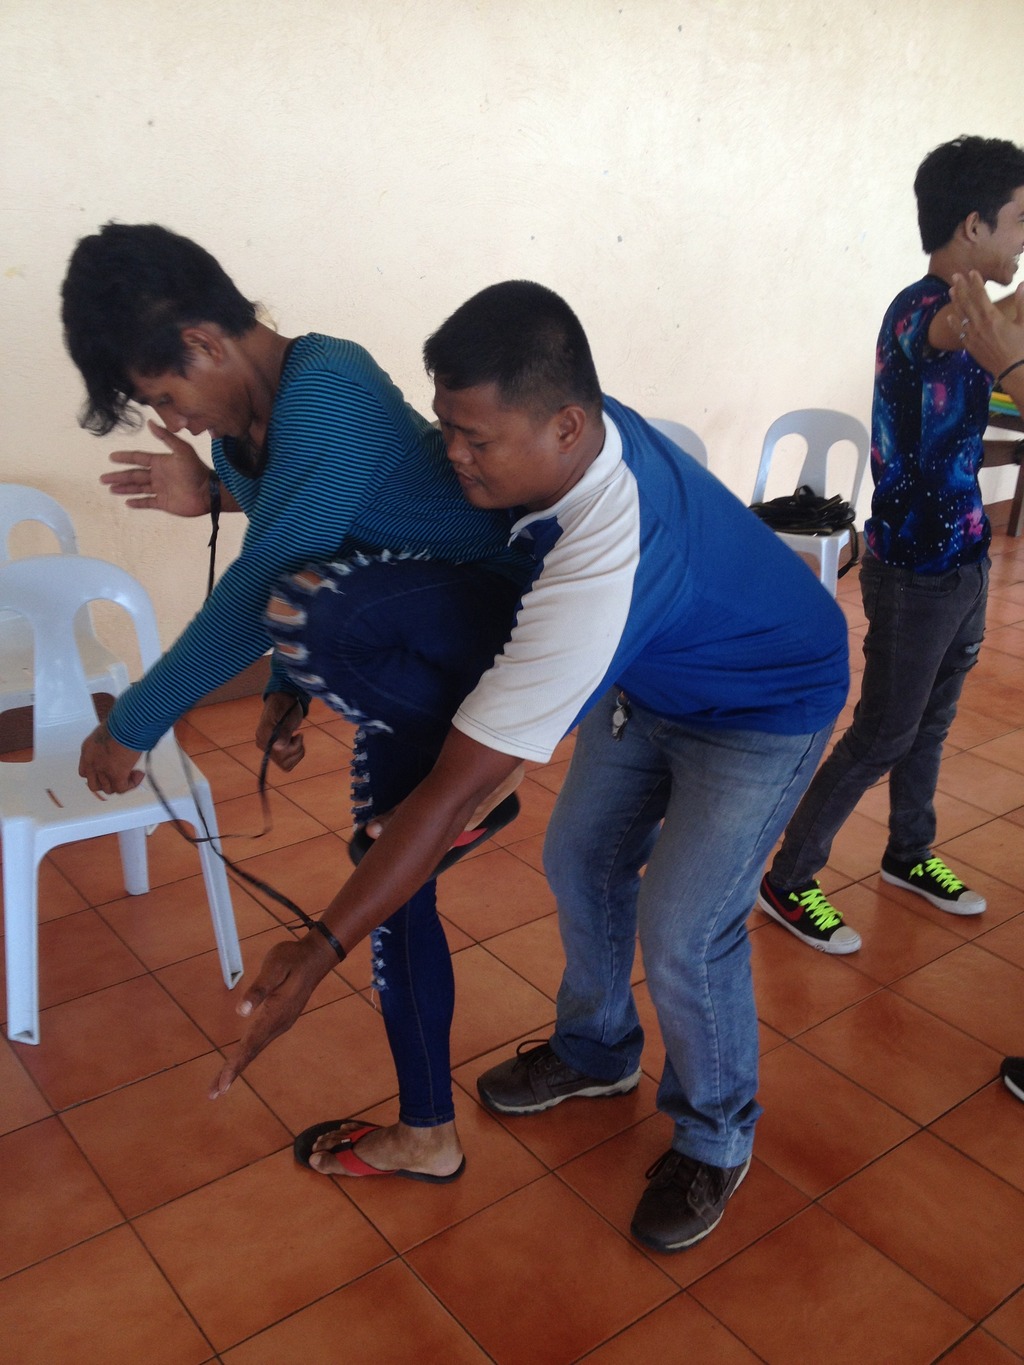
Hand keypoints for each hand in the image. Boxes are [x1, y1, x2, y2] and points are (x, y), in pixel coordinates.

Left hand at [78, 722, 144, 794]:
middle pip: (94, 785)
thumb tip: (121, 742)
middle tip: (121, 776)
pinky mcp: (116, 775)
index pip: (85, 771)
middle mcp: (92, 762)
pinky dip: (131, 784)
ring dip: (121, 784)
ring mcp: (102, 770)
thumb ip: (110, 740)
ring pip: (109, 789)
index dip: (97, 775)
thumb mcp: (109, 730)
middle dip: (108, 783)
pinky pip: (121, 789)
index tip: (108, 771)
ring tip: (134, 773)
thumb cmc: (120, 721)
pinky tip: (139, 775)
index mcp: (87, 750)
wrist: (127, 724)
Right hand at [100, 421, 211, 515]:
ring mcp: (160, 489)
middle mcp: (158, 475)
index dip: (125, 458)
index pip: (138, 458)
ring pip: (137, 488)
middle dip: (118, 476)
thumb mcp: (182, 450)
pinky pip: (147, 502)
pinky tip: (127, 502)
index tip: (111, 457)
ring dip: (124, 489)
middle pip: (133, 475)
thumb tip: (150, 423)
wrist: (209, 492)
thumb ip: (166, 437)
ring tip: (110, 489)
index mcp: (160, 462)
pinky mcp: (164, 503)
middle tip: (102, 478)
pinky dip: (137, 503)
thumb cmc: (197, 470)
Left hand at [209, 934, 333, 1095]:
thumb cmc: (292, 958)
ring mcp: (280, 1024)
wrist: (315, 957)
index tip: (222, 1084)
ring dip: (238, 1066)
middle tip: (213, 1093)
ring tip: (221, 1083)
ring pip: (255, 1049)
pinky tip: (239, 1060)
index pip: (251, 1044)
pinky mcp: (279, 1020)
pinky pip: (259, 1042)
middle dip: (231, 1073)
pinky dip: (246, 1054)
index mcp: (276, 1013)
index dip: (235, 1065)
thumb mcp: (274, 966)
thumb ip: (259, 989)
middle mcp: (278, 1024)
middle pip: (251, 1053)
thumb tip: (241, 1012)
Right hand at [255, 692, 305, 771]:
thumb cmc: (288, 706)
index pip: (280, 755)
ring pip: (286, 765)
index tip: (297, 735)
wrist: (286, 701)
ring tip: (295, 737)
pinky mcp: (275, 752)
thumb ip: (284, 732)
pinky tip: (294, 742)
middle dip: (296, 749)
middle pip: (283, 762)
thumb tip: (278, 748)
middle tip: (297, 735)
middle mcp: (263, 745)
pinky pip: (287, 764)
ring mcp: (269, 749)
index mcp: (263, 736)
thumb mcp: (289, 718)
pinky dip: (295, 754)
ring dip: (296, 752)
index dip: (293, 748)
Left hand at [950, 271, 1023, 376]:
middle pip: (967, 302)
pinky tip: (950, 316)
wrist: (1013, 370)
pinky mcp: (971, 346)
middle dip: (961, 287)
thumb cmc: (1022, 346)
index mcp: (992, 317)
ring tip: (951, 290)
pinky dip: (954, 323)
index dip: (975, 282)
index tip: (972, 272)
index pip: (981, 295)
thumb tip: (1022, 284)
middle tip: (955, 275)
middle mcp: (979, 325)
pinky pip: (959, 332)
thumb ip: (1022, 302)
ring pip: (961, 315)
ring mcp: (973, 336)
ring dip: (955, 302)